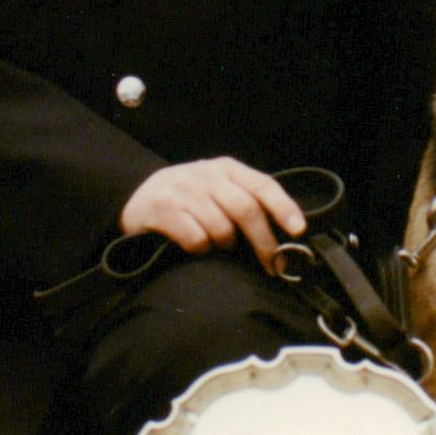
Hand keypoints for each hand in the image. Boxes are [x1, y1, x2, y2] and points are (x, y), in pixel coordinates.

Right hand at [119, 158, 306, 272]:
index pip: (262, 184)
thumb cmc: (188, 199)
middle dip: (265, 242)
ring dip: (225, 245)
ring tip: (218, 246)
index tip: (298, 231)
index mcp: (226, 168)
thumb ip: (245, 200)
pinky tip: (194, 246)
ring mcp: (183, 190)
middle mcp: (206, 175)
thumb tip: (285, 234)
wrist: (137, 198)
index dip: (284, 207)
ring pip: (221, 228)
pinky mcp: (163, 209)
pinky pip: (196, 239)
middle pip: (246, 209)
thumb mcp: (217, 189)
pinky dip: (201, 249)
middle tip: (275, 266)